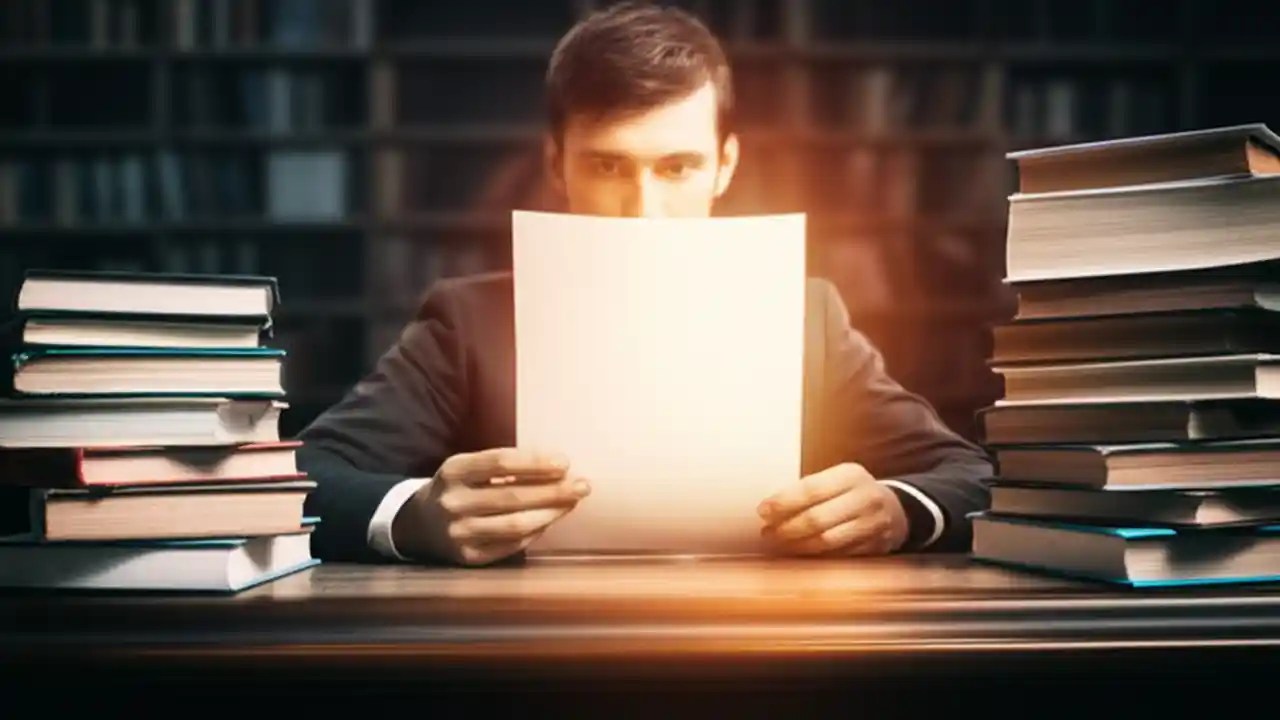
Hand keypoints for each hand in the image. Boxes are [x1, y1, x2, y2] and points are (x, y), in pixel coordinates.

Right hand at [392, 448, 589, 565]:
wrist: (418, 523)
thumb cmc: (459, 488)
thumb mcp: (470, 467)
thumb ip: (505, 467)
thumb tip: (558, 469)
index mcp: (454, 471)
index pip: (500, 462)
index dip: (535, 462)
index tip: (564, 462)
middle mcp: (453, 502)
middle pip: (512, 496)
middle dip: (553, 491)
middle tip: (582, 485)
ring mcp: (459, 533)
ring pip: (515, 525)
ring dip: (550, 514)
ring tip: (571, 503)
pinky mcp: (468, 557)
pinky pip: (511, 545)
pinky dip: (535, 531)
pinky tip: (549, 520)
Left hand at [756, 463, 908, 556]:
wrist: (895, 509)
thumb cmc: (852, 492)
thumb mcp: (837, 479)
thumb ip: (808, 489)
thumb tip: (769, 507)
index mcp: (852, 475)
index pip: (811, 489)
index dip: (784, 502)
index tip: (763, 510)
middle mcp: (866, 498)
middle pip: (818, 518)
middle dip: (786, 528)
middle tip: (766, 532)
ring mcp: (873, 525)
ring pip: (826, 541)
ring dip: (796, 545)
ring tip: (777, 543)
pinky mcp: (875, 547)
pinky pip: (838, 555)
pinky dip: (814, 556)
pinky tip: (798, 553)